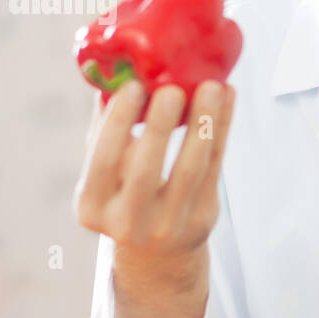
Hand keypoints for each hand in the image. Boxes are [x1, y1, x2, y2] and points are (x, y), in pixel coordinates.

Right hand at [74, 79, 234, 260]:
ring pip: (190, 169)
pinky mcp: (203, 219)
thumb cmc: (124, 193)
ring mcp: (168, 225)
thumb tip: (108, 67)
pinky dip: (222, 131)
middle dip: (161, 126)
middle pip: (146, 169)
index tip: (134, 86)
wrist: (157, 250)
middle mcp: (127, 222)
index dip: (118, 123)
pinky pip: (216, 168)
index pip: (103, 160)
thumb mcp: (105, 172)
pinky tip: (227, 100)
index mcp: (91, 207)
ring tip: (212, 87)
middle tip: (173, 88)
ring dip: (204, 124)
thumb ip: (104, 129)